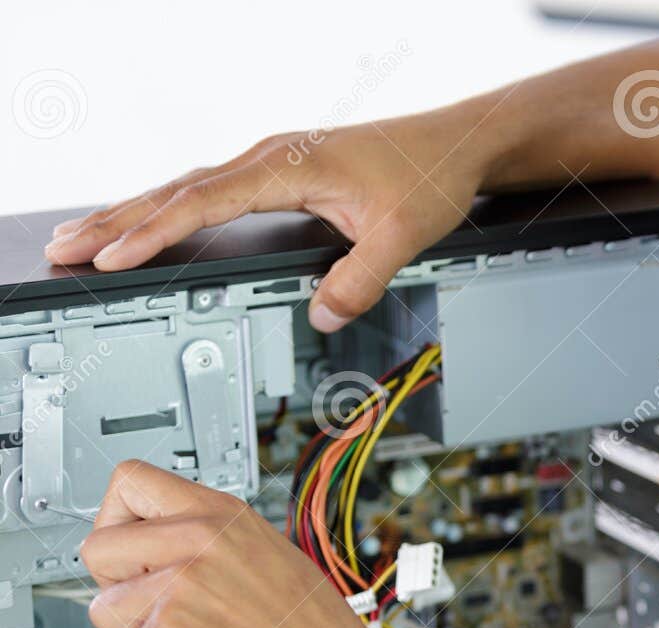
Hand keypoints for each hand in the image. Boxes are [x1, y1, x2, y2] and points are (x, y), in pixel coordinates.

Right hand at [43, 109, 490, 332]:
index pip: (202, 202)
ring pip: (186, 186)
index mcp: (288, 165)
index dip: (153, 231)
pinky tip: (149, 222)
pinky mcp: (282, 170)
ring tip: (83, 236)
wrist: (455, 144)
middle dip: (115, 219)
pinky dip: (169, 206)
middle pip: (175, 189)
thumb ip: (360, 278)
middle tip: (64, 247)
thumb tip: (321, 314)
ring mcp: (273, 161)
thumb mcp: (402, 237)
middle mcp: (271, 157)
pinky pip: (209, 188)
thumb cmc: (429, 176)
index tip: (113, 255)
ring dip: (132, 210)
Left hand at [81, 460, 426, 627]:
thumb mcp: (274, 560)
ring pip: (104, 610)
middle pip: (97, 547)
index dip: (119, 519)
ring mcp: (182, 588)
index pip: (130, 482)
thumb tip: (156, 544)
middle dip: (116, 586)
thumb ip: (213, 544)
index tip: (132, 545)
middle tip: (162, 608)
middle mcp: (200, 542)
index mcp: (225, 516)